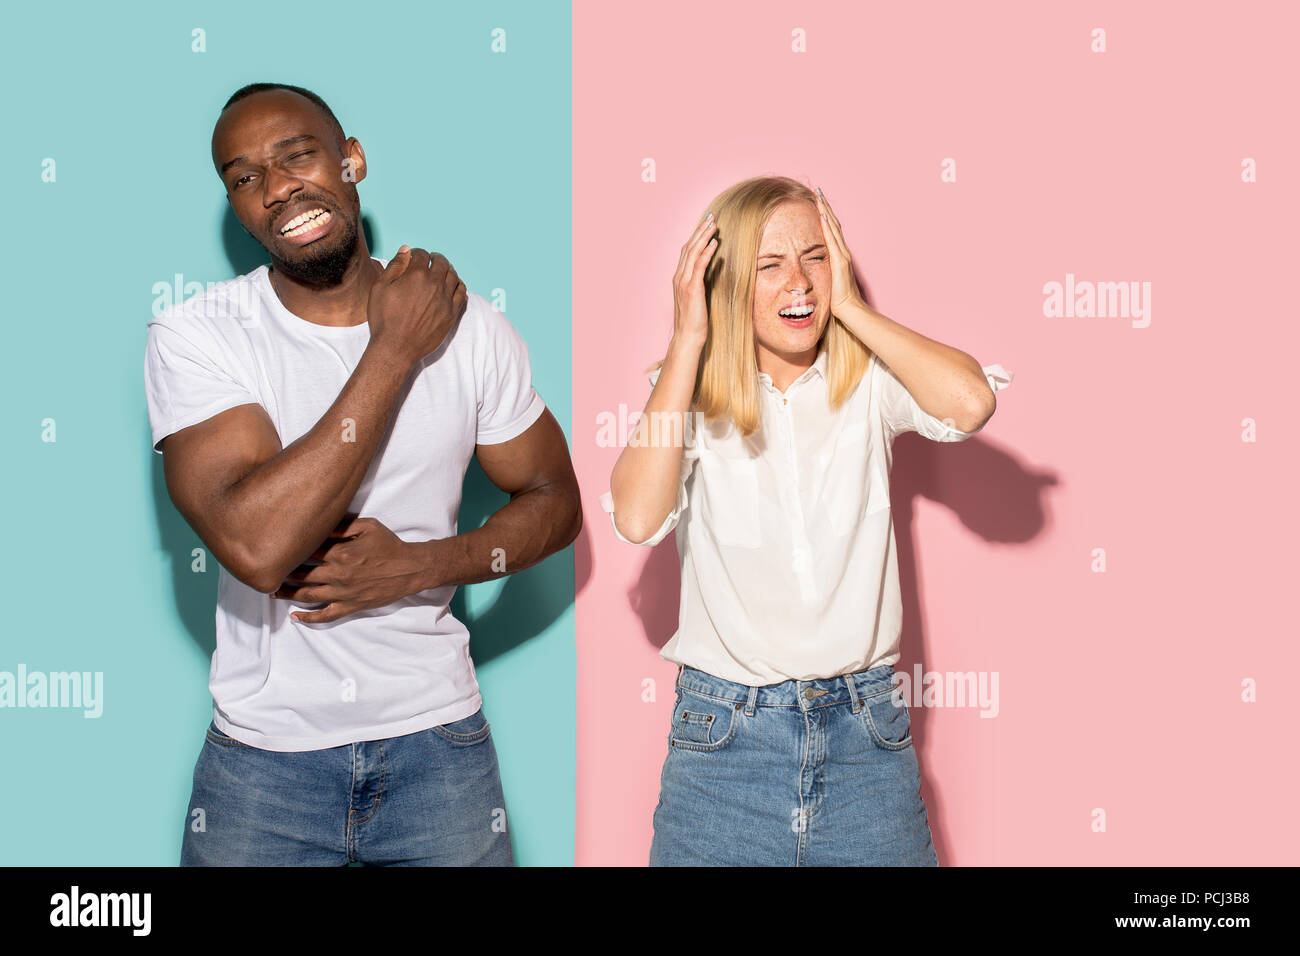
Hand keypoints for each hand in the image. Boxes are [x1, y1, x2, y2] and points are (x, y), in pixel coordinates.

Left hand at [273, 515, 429, 623]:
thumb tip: (320, 524)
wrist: (410, 568)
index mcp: (341, 554)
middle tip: (269, 571)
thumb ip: (342, 525)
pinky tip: (295, 617)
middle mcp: (339, 575)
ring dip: (288, 594)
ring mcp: (344, 593)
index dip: (292, 551)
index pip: (308, 552)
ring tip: (273, 592)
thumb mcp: (368, 526)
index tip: (279, 549)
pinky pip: (326, 615)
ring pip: (308, 595)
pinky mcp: (351, 606)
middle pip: (303, 575)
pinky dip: (309, 618)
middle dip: (284, 573)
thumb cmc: (390, 545)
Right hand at [366, 245, 467, 367]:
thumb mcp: (380, 288)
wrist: (396, 348)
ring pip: (454, 276)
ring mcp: (446, 300)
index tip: (414, 257)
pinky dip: (458, 285)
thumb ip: (394, 266)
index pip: (422, 254)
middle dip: (435, 258)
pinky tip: (453, 285)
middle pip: (441, 262)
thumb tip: (406, 250)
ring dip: (448, 269)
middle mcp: (435, 284)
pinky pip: (462, 293)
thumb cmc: (384, 319)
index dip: (417, 253)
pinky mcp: (452, 314)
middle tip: (431, 260)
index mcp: (416, 275)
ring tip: (442, 271)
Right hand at [672, 212, 716, 348]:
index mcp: (679, 278)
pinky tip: (715, 243)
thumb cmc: (695, 321)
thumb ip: (701, 283)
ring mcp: (684, 282)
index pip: (687, 252)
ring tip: (714, 224)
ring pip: (693, 252)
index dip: (696, 237)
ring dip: (704, 236)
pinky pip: (699, 265)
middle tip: (711, 217)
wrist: (688, 337)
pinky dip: (707, 252)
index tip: (706, 224)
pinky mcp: (692, 288)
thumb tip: (712, 271)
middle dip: (700, 231)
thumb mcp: (698, 298)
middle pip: (689, 247)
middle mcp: (679, 277)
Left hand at [815, 187, 866, 318]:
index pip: (831, 231)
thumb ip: (822, 272)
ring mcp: (842, 256)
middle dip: (825, 207)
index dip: (824, 216)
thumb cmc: (838, 299)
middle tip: (818, 192)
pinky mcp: (839, 262)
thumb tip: (810, 269)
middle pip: (833, 224)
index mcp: (839, 255)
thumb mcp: (827, 281)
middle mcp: (842, 252)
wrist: (850, 309)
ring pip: (834, 228)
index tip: (817, 202)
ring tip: (819, 197)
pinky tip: (823, 216)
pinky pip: (832, 241)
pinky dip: (828, 227)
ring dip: (826, 212)